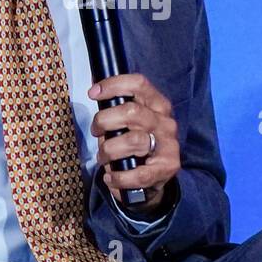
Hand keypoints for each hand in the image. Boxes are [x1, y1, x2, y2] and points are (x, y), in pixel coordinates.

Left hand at [88, 72, 181, 217]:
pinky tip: (111, 177)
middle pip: (131, 111)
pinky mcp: (168, 168)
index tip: (93, 93)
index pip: (139, 84)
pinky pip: (139, 173)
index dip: (114, 85)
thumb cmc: (136, 144)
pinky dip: (119, 177)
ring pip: (132, 140)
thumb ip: (115, 108)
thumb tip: (94, 89)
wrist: (156, 176)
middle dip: (104, 121)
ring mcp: (169, 145)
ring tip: (103, 157)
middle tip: (96, 131)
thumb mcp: (129, 122)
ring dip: (108, 150)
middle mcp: (165, 122)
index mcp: (157, 104)